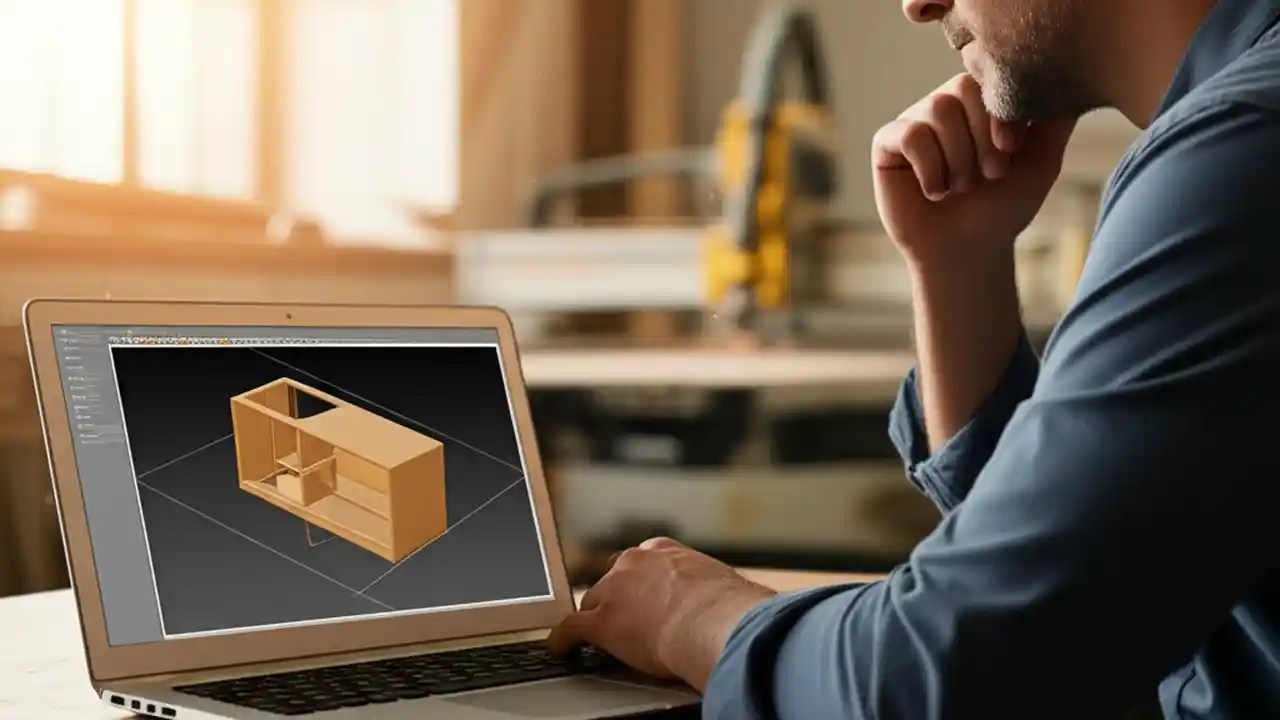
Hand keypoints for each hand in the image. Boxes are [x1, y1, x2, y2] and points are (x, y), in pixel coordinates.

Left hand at [546, 537, 775, 690]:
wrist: (713, 620)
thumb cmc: (730, 608)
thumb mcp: (723, 585)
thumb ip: (715, 590)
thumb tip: (744, 606)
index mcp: (665, 551)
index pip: (641, 560)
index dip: (637, 580)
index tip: (639, 591)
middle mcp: (634, 562)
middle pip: (612, 580)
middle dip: (614, 597)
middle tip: (622, 617)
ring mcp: (614, 590)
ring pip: (592, 604)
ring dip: (595, 619)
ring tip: (592, 637)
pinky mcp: (601, 621)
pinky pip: (571, 629)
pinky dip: (563, 640)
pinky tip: (559, 649)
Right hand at [872, 73, 1075, 266]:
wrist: (968, 249)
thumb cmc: (1003, 206)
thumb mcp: (1042, 161)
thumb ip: (1057, 121)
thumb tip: (1071, 83)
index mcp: (980, 100)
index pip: (989, 79)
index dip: (1001, 113)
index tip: (1010, 151)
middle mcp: (946, 103)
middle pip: (960, 89)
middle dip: (980, 138)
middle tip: (990, 175)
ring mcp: (914, 121)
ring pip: (936, 110)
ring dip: (958, 158)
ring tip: (962, 187)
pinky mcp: (887, 143)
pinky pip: (908, 134)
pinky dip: (929, 168)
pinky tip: (935, 192)